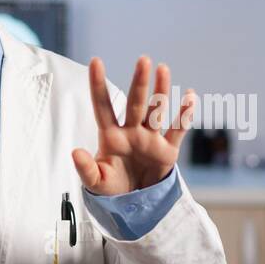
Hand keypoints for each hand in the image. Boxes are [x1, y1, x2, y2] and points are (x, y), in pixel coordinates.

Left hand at [71, 55, 194, 195]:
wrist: (134, 203)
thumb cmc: (112, 187)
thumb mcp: (96, 182)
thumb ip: (85, 169)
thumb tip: (75, 152)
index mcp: (111, 136)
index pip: (103, 106)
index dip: (98, 85)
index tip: (95, 61)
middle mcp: (131, 131)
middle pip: (135, 103)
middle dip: (139, 82)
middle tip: (143, 60)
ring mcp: (150, 138)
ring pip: (156, 110)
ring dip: (160, 90)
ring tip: (163, 69)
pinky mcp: (167, 150)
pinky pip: (178, 130)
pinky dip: (185, 115)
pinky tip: (190, 96)